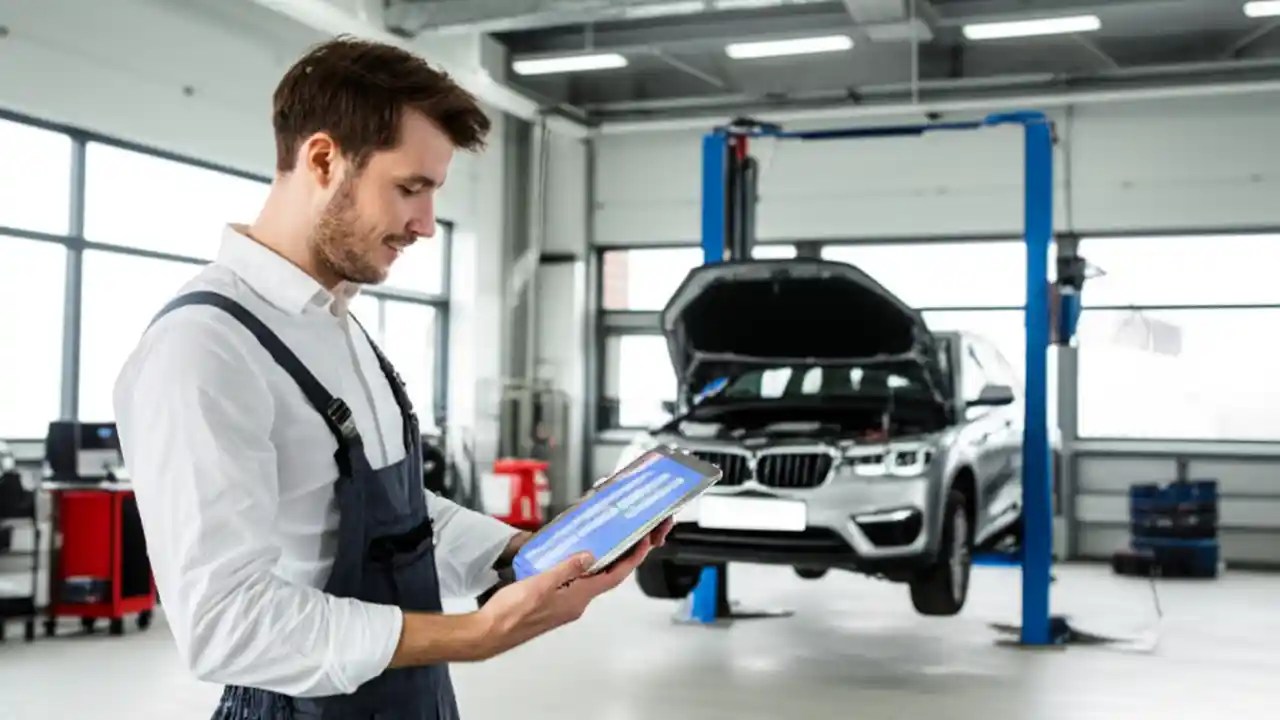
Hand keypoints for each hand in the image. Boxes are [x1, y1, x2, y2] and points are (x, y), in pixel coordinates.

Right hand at [471, 517, 674, 660]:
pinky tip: (571, 558)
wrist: (492, 632)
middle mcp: (576, 604)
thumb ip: (567, 568)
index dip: (632, 560)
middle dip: (619, 558)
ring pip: (590, 581)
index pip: (615, 577)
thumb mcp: (542, 582)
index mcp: (578, 598)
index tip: (644, 545)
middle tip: (627, 538)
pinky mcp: (554, 606)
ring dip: (599, 563)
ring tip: (602, 542)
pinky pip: (574, 584)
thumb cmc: (513, 612)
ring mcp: (566, 606)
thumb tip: (590, 556)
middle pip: (606, 577)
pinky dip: (579, 570)